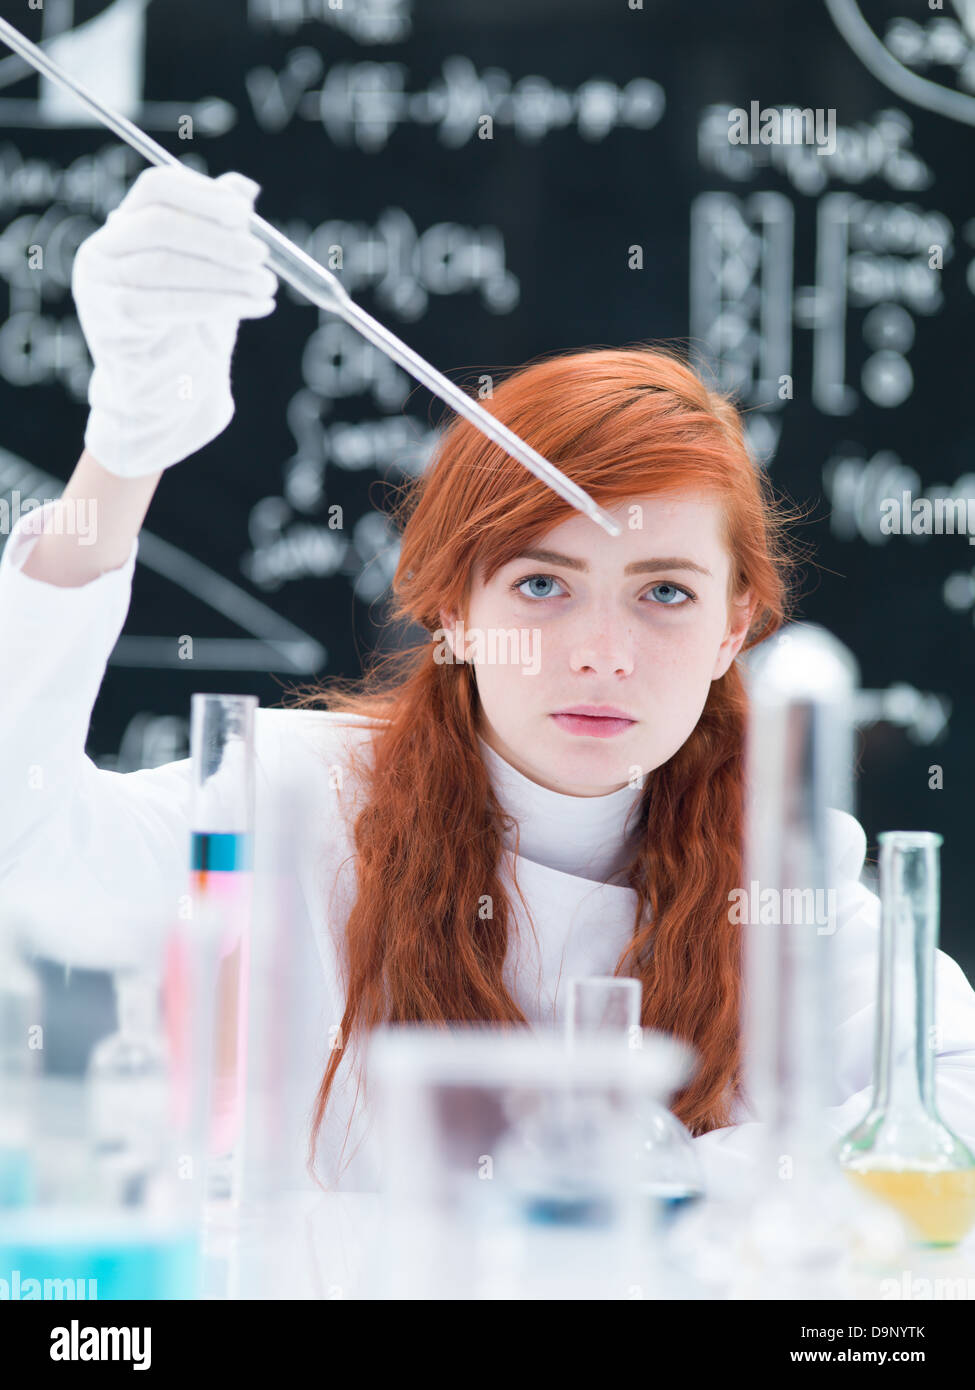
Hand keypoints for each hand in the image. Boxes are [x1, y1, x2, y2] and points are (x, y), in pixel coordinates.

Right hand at [71, 165, 277, 477]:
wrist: (170, 401)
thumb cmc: (191, 334)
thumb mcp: (213, 276)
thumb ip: (220, 230)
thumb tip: (243, 186)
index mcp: (124, 229)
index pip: (156, 188)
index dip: (203, 194)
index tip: (246, 214)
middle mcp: (103, 252)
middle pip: (160, 223)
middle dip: (219, 237)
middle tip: (263, 256)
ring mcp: (101, 288)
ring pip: (166, 264)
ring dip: (226, 274)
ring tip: (266, 287)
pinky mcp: (112, 324)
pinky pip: (166, 303)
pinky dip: (216, 302)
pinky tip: (252, 307)